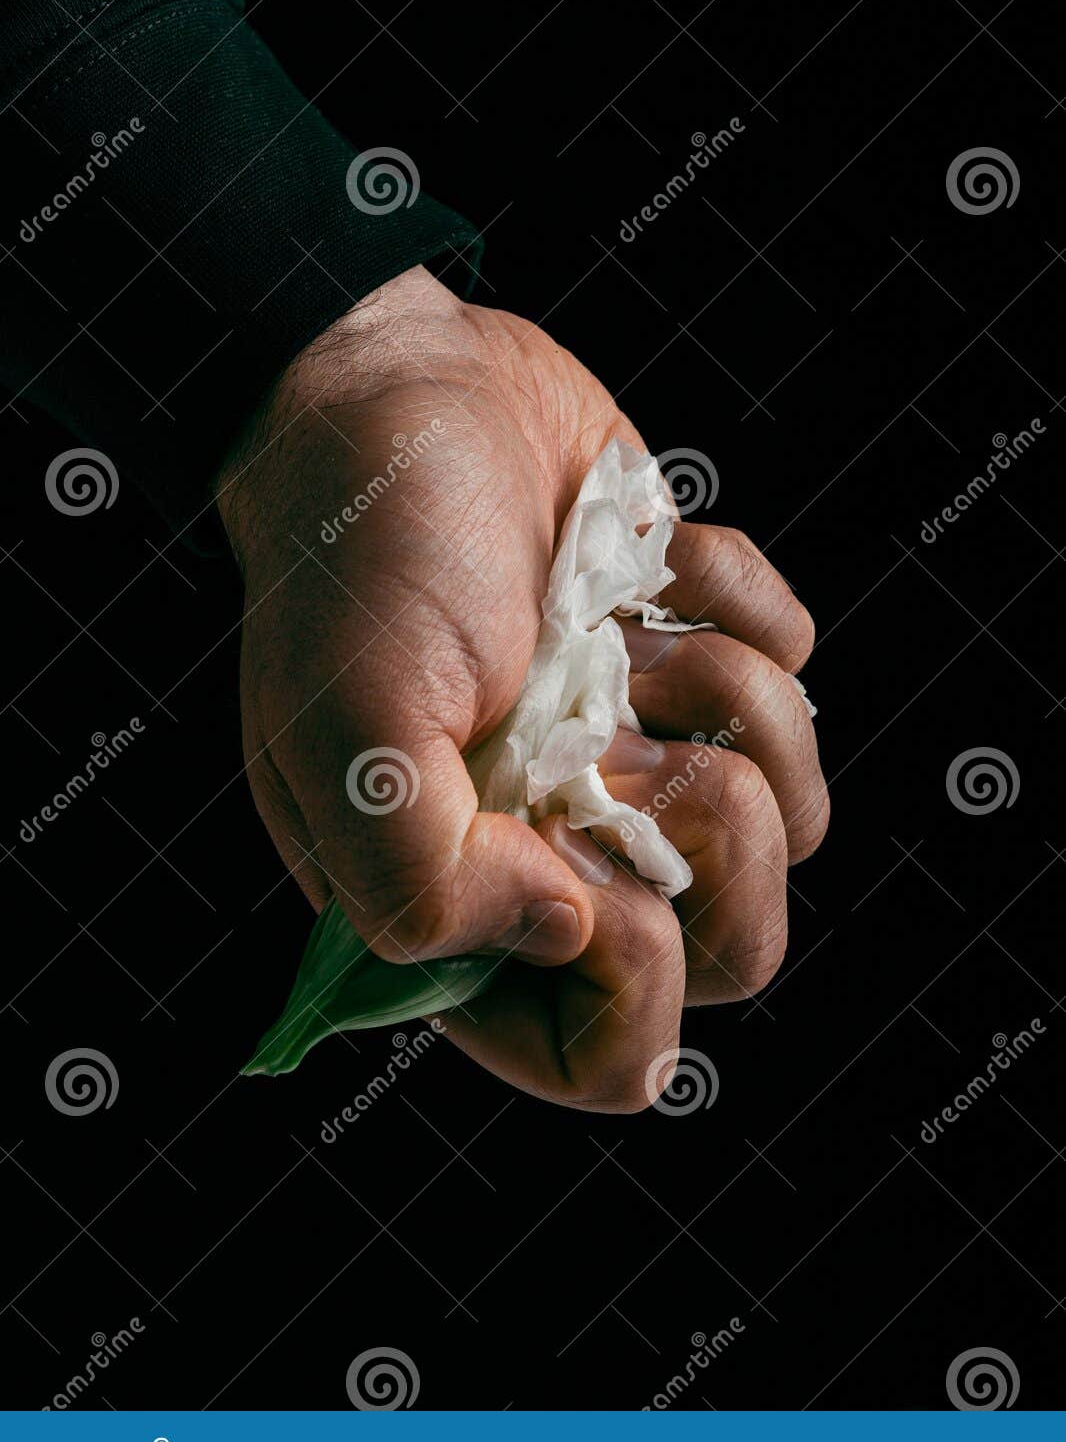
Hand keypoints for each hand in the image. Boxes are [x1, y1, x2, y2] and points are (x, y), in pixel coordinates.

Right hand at [217, 265, 827, 1110]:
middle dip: (718, 838)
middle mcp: (560, 844)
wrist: (398, 385)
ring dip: (729, 702)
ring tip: (627, 634)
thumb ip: (430, 890)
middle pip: (737, 945)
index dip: (637, 989)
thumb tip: (572, 930)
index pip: (603, 1056)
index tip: (601, 873)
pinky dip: (735, 602)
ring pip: (790, 810)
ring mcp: (635, 747)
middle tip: (637, 744)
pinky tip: (646, 562)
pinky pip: (792, 669)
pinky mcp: (687, 647)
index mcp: (464, 900)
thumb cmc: (358, 559)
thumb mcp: (354, 736)